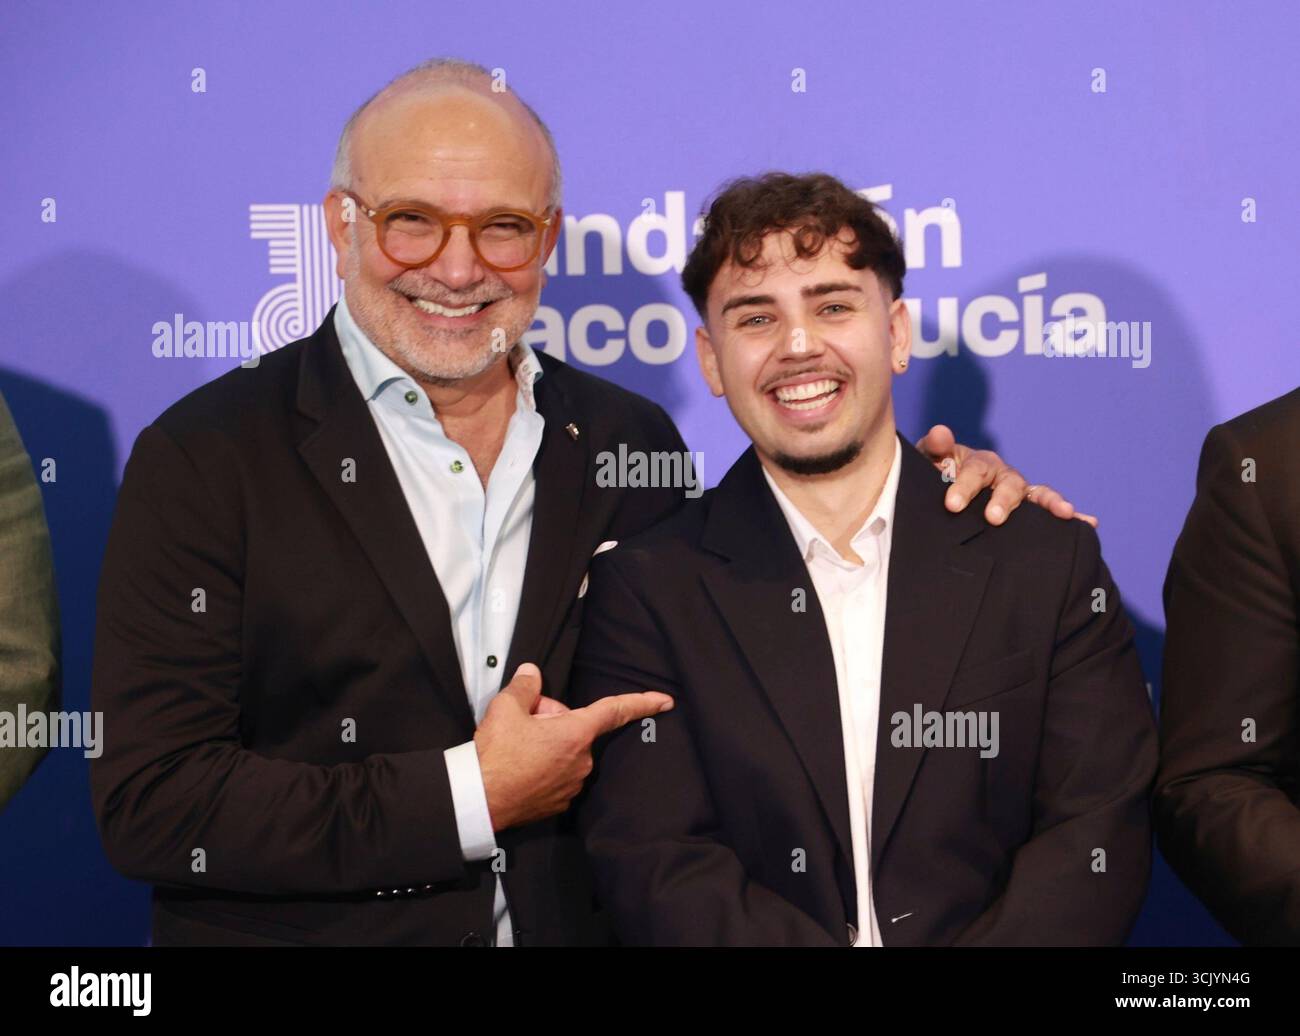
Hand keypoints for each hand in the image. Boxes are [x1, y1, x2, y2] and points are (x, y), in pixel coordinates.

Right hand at [475, 663, 672, 831]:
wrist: (479, 799)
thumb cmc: (495, 755)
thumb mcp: (506, 708)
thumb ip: (525, 686)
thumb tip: (532, 673)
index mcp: (575, 733)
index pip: (615, 711)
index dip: (642, 702)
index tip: (665, 701)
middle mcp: (582, 761)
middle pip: (576, 727)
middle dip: (553, 721)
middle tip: (523, 724)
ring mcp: (572, 784)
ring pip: (566, 751)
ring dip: (548, 744)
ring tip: (517, 748)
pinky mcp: (559, 802)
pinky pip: (558, 773)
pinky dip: (543, 767)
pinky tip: (520, 767)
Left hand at [916, 424, 1097, 527]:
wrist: (942, 487)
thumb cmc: (935, 473)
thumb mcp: (929, 459)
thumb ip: (935, 448)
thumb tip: (940, 432)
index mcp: (978, 462)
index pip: (974, 472)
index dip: (964, 486)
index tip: (953, 504)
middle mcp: (1002, 474)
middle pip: (1008, 484)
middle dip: (1003, 500)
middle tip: (994, 517)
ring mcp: (1016, 491)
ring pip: (1036, 494)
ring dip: (1051, 501)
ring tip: (1066, 511)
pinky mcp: (1025, 507)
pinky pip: (1048, 510)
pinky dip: (1071, 515)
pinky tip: (1090, 522)